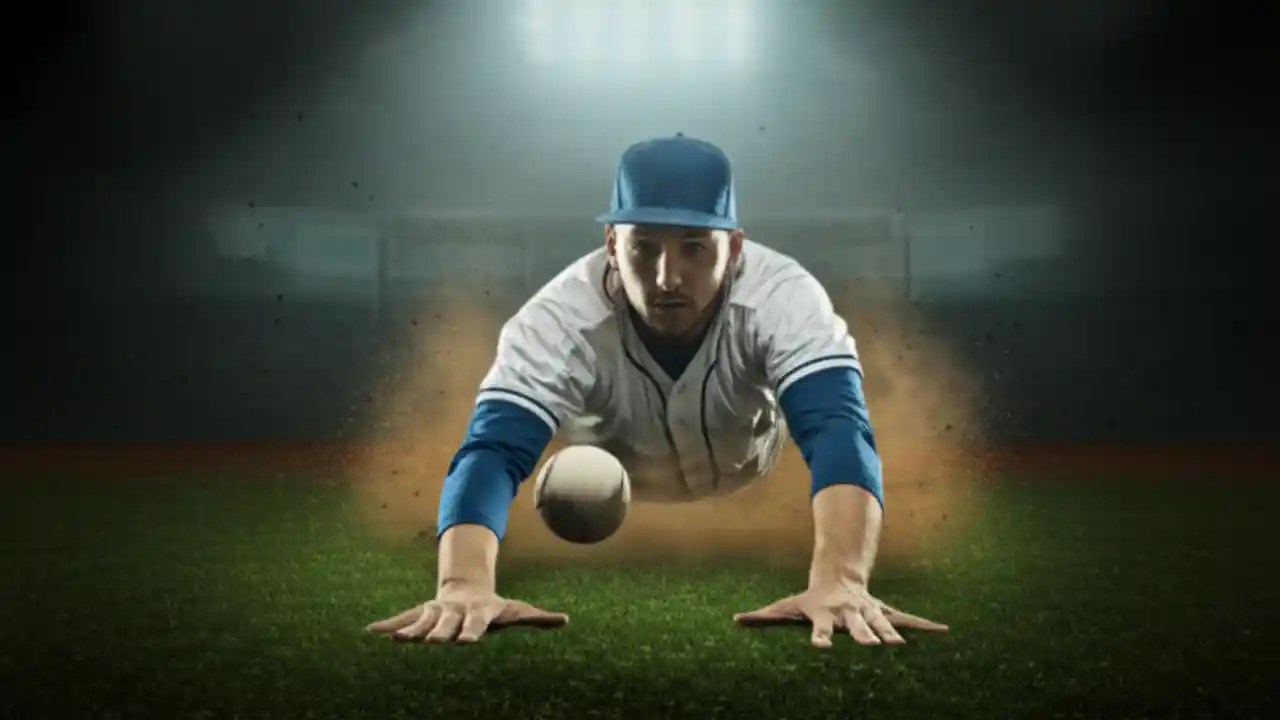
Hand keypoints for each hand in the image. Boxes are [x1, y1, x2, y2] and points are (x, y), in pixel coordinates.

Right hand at [365, 582, 567, 643]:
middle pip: (446, 625)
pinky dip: (388, 625)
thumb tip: (566, 620)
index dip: (471, 632)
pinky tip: (370, 632)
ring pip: (421, 622)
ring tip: (396, 640)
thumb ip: (539, 618)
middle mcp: (454, 612)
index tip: (466, 641)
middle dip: (439, 634)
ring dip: (409, 631)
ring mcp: (435, 612)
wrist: (468, 590)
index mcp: (477, 613)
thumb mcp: (517, 611)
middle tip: (432, 642)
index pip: (475, 624)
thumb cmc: (495, 609)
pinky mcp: (421, 614)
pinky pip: (403, 620)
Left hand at [734, 580, 947, 647]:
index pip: (821, 628)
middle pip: (857, 626)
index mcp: (826, 614)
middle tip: (871, 647)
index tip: (821, 648)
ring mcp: (869, 612)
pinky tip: (945, 631)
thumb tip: (735, 620)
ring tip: (902, 645)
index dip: (820, 638)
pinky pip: (908, 619)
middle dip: (864, 636)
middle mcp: (850, 613)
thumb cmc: (810, 600)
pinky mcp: (884, 612)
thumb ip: (762, 615)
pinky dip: (926, 626)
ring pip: (883, 623)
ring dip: (892, 633)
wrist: (838, 577)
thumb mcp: (786, 607)